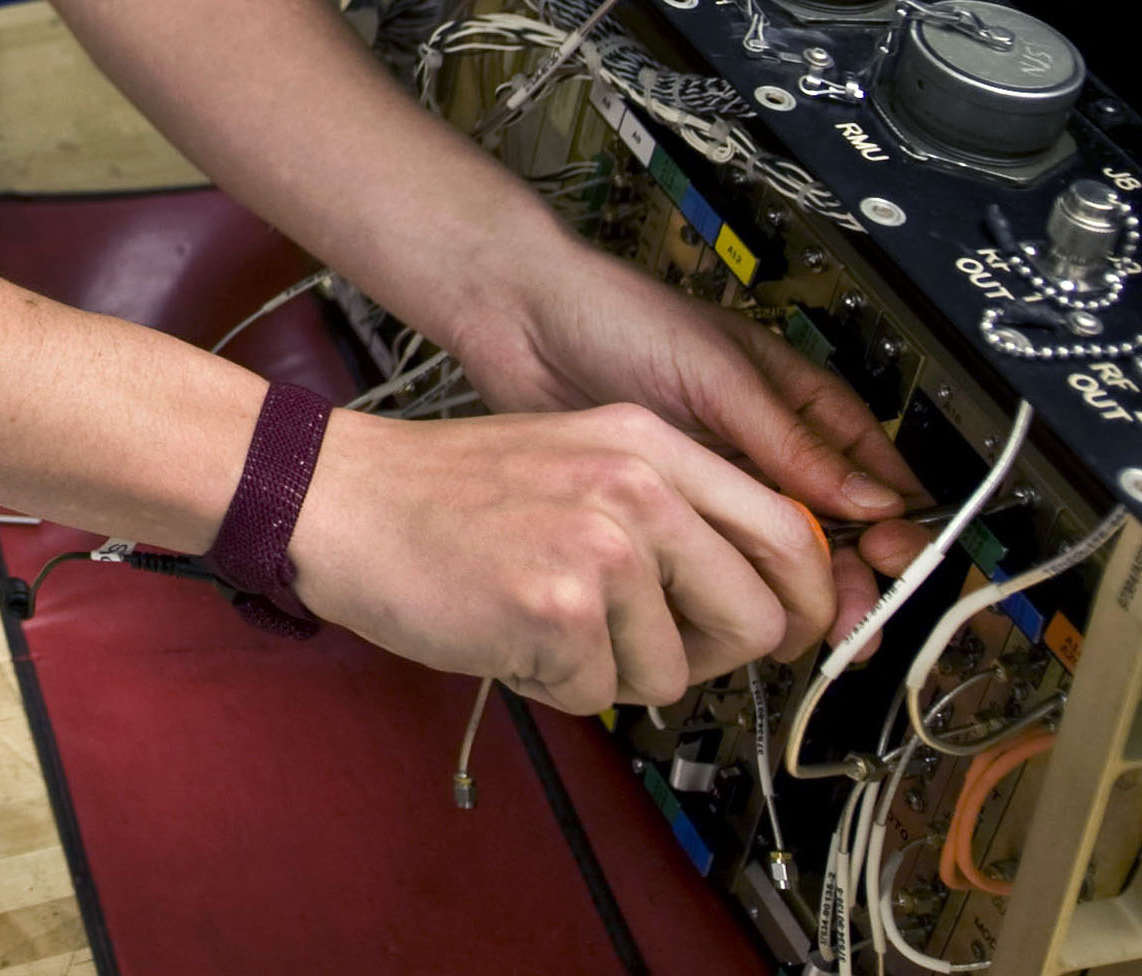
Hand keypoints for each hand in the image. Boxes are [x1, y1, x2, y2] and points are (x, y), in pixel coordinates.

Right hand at [289, 403, 841, 709]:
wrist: (341, 500)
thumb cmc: (445, 494)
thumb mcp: (577, 459)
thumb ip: (669, 508)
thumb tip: (761, 591)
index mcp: (650, 443)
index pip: (788, 533)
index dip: (800, 602)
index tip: (782, 630)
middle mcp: (638, 485)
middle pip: (760, 619)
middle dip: (706, 653)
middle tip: (636, 641)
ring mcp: (601, 545)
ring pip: (677, 673)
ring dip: (613, 671)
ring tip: (546, 621)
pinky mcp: (559, 607)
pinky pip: (601, 697)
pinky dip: (553, 685)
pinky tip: (508, 631)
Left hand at [458, 243, 935, 636]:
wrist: (521, 321)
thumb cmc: (620, 317)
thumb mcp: (719, 377)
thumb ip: (792, 444)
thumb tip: (875, 502)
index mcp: (799, 405)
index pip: (872, 475)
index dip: (894, 525)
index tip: (895, 565)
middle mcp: (768, 449)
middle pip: (836, 530)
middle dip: (852, 579)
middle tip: (852, 622)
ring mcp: (719, 482)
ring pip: (779, 555)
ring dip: (795, 595)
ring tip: (803, 631)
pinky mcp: (671, 509)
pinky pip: (718, 560)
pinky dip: (734, 591)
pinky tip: (737, 619)